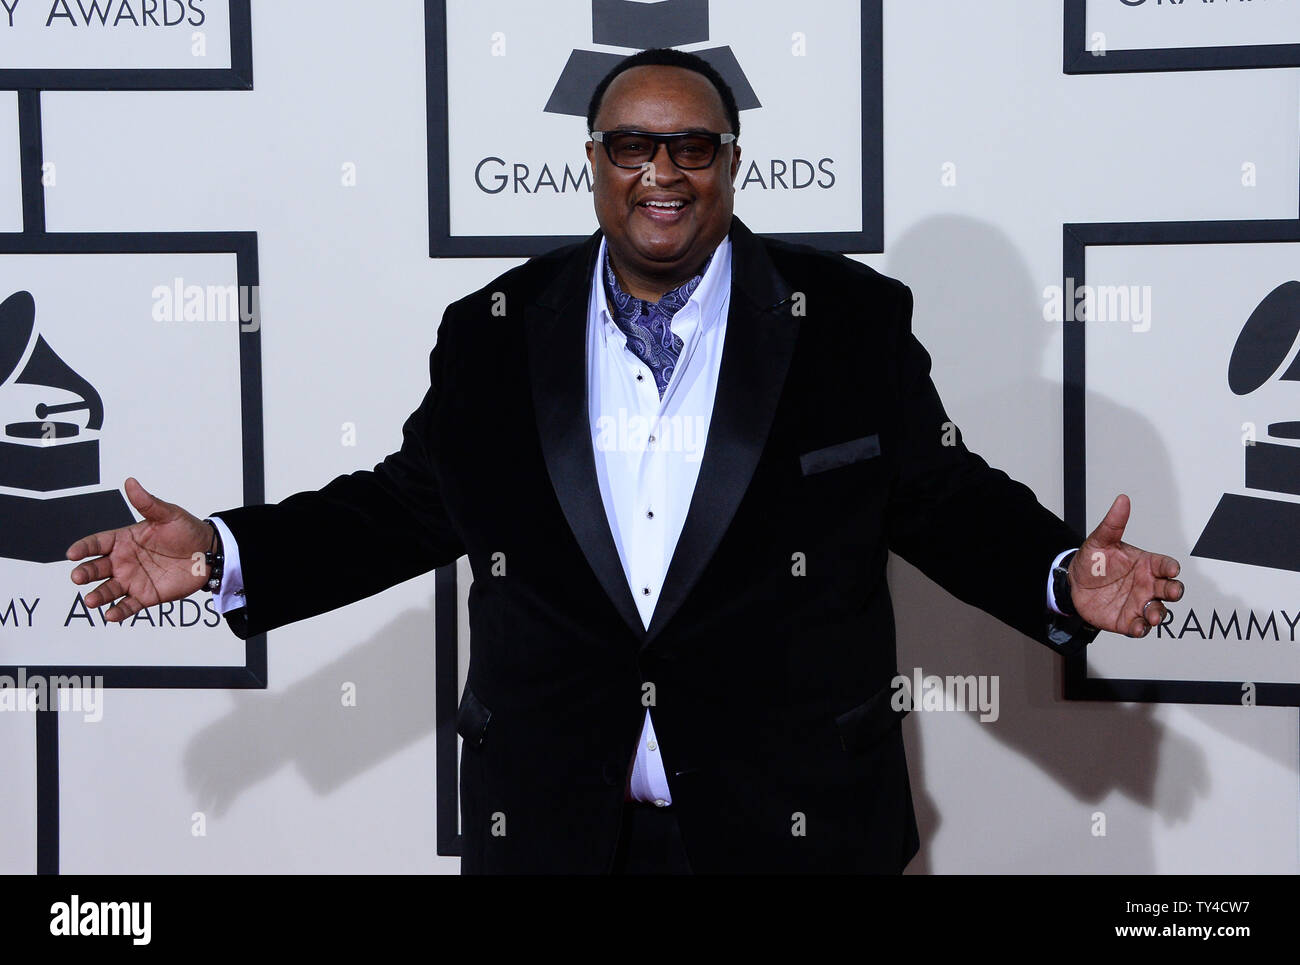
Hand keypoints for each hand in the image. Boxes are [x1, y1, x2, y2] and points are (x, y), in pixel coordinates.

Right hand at [65, 477, 213, 622]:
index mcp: (124, 540)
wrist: (210, 553)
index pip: (97, 543)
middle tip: (78, 577)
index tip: (73, 553)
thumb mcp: (168, 514)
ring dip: (98, 595)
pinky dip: (119, 611)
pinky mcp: (145, 596)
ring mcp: (132, 580)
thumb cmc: (187, 531)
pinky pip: (128, 606)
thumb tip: (131, 482)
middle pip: (97, 568)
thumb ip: (148, 503)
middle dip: (85, 573)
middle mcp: (123, 561)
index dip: (84, 548)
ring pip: (108, 589)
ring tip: (91, 601)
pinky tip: (111, 615)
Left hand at [1068, 494, 1183, 636]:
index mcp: (1146, 564)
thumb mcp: (1100, 540)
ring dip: (1158, 614)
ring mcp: (1139, 603)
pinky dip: (1140, 629)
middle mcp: (1148, 585)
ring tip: (1151, 615)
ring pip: (1158, 610)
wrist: (1073, 584)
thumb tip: (1122, 500)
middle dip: (1174, 591)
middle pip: (1170, 589)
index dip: (1170, 567)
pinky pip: (1139, 627)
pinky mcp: (1127, 620)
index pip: (1165, 564)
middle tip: (1171, 591)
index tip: (1171, 569)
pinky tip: (1136, 627)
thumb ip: (1113, 523)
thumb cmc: (1094, 561)